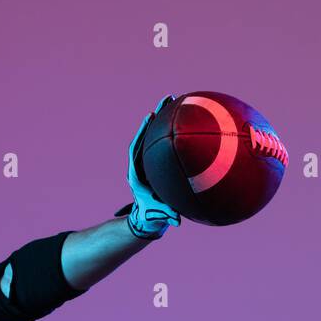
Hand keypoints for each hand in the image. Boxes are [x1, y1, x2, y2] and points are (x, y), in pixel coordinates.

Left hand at [114, 94, 181, 239]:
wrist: (149, 218)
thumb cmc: (153, 216)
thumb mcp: (161, 215)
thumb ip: (168, 216)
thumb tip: (176, 221)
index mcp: (137, 174)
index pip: (137, 148)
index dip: (143, 132)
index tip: (150, 116)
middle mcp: (141, 165)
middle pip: (147, 136)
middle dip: (157, 117)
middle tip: (167, 99)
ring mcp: (150, 162)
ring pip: (156, 137)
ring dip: (166, 120)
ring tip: (176, 101)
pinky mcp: (158, 163)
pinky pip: (164, 144)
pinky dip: (172, 131)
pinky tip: (184, 118)